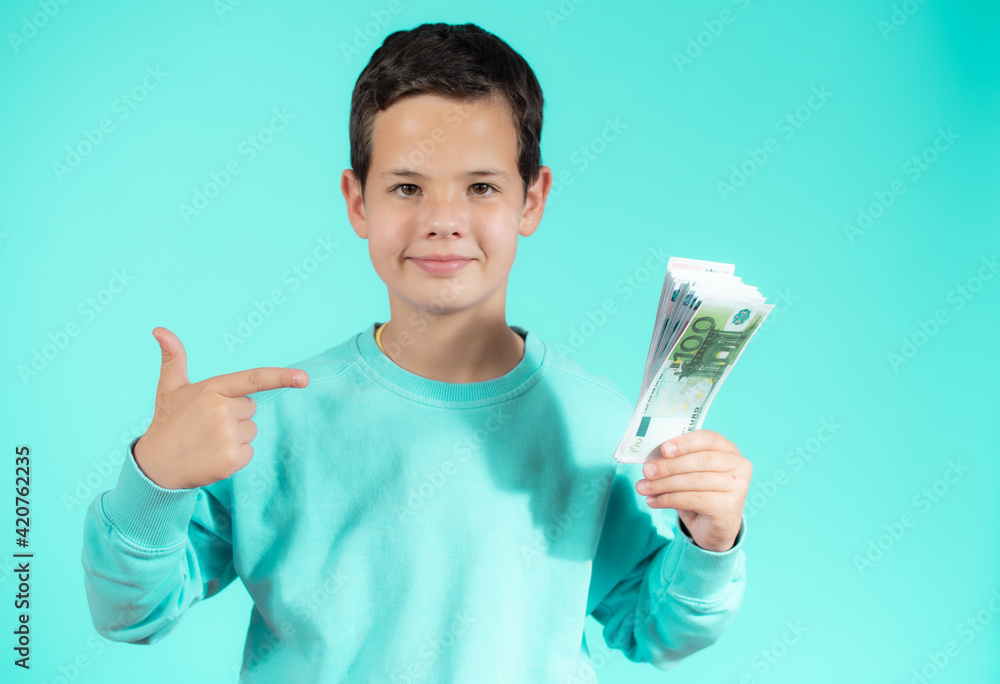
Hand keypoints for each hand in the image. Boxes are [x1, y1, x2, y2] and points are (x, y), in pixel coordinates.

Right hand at [132, 326, 308, 489]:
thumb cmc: (167, 422)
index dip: (281, 377)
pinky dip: (235, 454)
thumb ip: (173, 357)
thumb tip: (159, 329)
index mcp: (212, 389)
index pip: (253, 380)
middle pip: (250, 408)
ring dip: (235, 435)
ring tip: (207, 440)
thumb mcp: (169, 387)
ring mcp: (227, 436)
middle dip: (234, 414)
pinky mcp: (232, 459)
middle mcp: (222, 411)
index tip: (304, 378)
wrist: (155, 466)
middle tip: (207, 423)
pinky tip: (212, 455)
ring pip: (250, 430)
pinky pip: (249, 451)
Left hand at [635, 429, 750, 551]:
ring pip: (694, 481)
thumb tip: (651, 462)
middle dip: (669, 466)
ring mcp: (738, 487)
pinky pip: (693, 499)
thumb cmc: (700, 494)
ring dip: (664, 484)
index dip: (685, 442)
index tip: (663, 449)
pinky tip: (654, 501)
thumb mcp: (689, 473)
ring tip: (644, 488)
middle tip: (647, 471)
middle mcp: (739, 465)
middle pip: (700, 460)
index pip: (708, 438)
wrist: (714, 528)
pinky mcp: (729, 507)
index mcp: (728, 450)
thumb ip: (676, 462)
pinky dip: (669, 499)